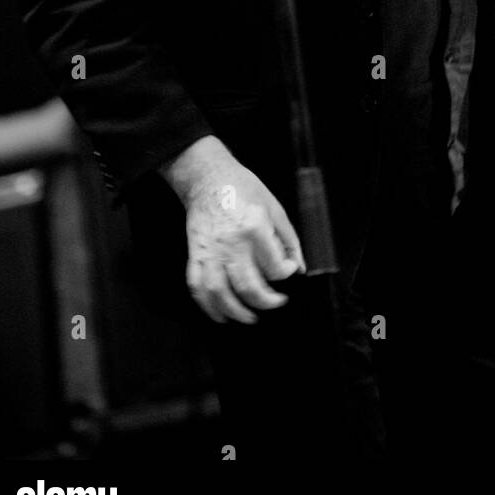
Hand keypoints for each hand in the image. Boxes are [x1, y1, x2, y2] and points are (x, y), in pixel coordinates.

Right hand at [160, 137, 305, 323]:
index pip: (275, 266)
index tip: (289, 271)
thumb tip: (299, 267)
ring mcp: (210, 251)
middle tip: (275, 303)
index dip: (286, 273)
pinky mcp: (195, 254)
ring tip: (249, 317)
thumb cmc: (243, 187)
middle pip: (248, 286)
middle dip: (265, 302)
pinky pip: (198, 287)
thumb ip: (289, 239)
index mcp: (254, 228)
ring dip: (235, 312)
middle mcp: (231, 243)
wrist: (207, 177)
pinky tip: (219, 314)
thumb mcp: (274, 207)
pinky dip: (207, 306)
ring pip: (220, 293)